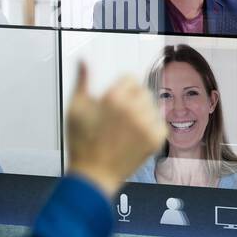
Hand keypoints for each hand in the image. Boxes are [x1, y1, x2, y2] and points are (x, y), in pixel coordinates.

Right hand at [65, 60, 166, 199]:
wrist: (94, 176)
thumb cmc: (82, 143)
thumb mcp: (76, 108)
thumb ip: (82, 80)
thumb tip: (83, 61)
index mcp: (114, 98)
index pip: (130, 78)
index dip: (120, 89)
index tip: (113, 101)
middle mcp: (134, 109)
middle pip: (142, 91)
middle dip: (131, 99)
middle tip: (118, 117)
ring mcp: (147, 125)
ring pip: (151, 106)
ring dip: (141, 113)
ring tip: (125, 129)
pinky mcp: (156, 139)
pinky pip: (160, 123)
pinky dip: (150, 127)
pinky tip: (134, 136)